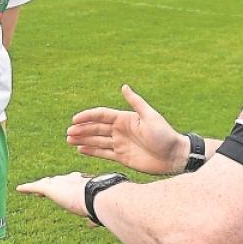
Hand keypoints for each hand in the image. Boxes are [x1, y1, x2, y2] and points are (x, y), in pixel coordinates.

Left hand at [16, 172, 92, 218]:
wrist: (94, 196)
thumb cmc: (99, 204)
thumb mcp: (94, 211)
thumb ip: (91, 217)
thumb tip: (92, 225)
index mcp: (82, 184)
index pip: (72, 184)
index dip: (67, 186)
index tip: (64, 189)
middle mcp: (70, 180)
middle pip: (57, 181)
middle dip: (52, 183)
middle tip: (46, 186)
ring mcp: (59, 183)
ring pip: (45, 183)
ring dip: (38, 186)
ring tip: (31, 188)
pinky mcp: (49, 188)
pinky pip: (34, 187)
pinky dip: (27, 188)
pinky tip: (19, 189)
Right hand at [66, 84, 183, 174]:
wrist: (174, 156)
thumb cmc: (165, 135)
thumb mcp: (151, 116)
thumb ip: (136, 102)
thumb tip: (124, 86)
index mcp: (125, 119)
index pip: (101, 116)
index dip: (87, 117)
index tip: (75, 119)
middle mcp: (120, 130)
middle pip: (96, 128)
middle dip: (82, 130)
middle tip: (68, 133)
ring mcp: (120, 144)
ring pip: (97, 141)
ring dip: (83, 140)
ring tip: (69, 140)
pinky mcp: (122, 157)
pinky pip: (103, 153)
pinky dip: (91, 152)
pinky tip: (80, 150)